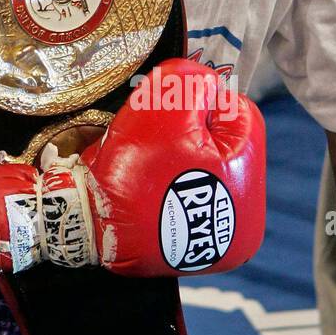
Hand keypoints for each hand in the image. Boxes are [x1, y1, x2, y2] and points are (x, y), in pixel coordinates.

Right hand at [0, 59, 265, 275]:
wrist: (87, 228)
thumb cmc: (134, 169)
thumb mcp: (165, 107)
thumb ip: (194, 81)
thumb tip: (207, 83)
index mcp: (248, 182)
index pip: (235, 113)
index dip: (196, 101)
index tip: (164, 111)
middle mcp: (246, 222)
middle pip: (219, 147)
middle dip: (187, 134)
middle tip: (153, 140)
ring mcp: (220, 243)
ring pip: (200, 173)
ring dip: (175, 162)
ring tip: (146, 166)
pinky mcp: (193, 253)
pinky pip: (183, 202)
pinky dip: (166, 190)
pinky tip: (146, 191)